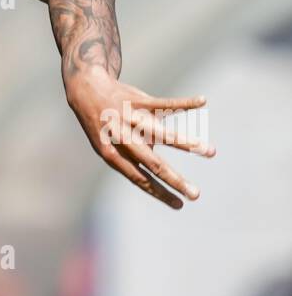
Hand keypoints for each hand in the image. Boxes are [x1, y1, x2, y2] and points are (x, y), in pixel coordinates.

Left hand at [64, 67, 213, 207]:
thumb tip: (160, 171)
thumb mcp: (110, 145)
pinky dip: (184, 103)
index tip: (180, 205)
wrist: (86, 90)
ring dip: (187, 144)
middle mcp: (122, 138)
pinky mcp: (138, 100)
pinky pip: (164, 103)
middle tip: (196, 195)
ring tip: (210, 152)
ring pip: (161, 134)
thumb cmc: (104, 125)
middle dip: (175, 180)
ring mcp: (131, 118)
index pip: (140, 179)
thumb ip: (135, 157)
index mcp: (113, 154)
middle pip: (152, 163)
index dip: (159, 193)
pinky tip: (202, 101)